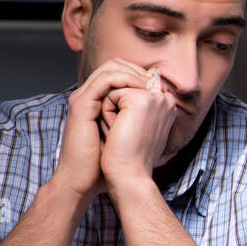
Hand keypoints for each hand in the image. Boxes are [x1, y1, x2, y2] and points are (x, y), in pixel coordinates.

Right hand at [51, 58, 152, 205]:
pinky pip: (105, 80)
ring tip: (150, 86)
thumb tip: (165, 111)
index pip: (120, 72)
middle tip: (156, 82)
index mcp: (98, 102)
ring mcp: (83, 98)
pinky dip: (125, 81)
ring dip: (134, 74)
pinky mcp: (81, 104)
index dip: (141, 75)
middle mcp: (89, 96)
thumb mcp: (128, 136)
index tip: (160, 87)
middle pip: (114, 64)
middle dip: (138, 70)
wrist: (84, 181)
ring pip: (110, 68)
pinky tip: (140, 91)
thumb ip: (140, 120)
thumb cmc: (106, 164)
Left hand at [99, 82, 177, 194]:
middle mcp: (165, 99)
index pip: (133, 92)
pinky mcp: (140, 99)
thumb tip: (128, 98)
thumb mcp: (142, 130)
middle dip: (116, 110)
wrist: (130, 175)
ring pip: (116, 91)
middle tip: (125, 136)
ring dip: (110, 112)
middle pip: (124, 90)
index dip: (123, 111)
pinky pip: (110, 95)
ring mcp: (155, 98)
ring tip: (121, 134)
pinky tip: (117, 131)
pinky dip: (106, 114)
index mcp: (167, 106)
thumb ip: (142, 111)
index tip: (130, 136)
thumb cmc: (133, 159)